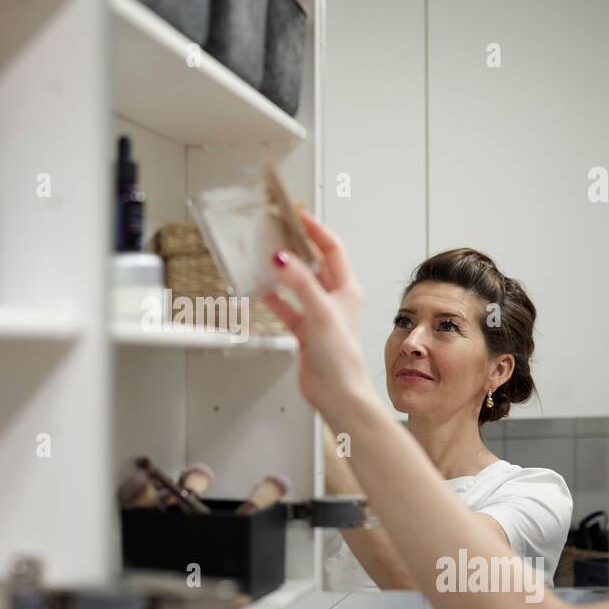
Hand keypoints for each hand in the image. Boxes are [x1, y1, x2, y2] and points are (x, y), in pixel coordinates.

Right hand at [261, 211, 375, 422]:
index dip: (315, 230)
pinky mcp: (305, 330)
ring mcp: (319, 314)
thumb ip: (299, 283)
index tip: (296, 215)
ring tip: (265, 258)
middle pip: (313, 263)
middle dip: (296, 247)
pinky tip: (262, 291)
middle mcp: (334, 298)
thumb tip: (283, 259)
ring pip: (297, 284)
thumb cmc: (341, 357)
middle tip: (277, 232)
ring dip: (283, 272)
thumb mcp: (320, 311)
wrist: (337, 392)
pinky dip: (274, 299)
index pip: (331, 248)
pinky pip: (287, 307)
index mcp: (346, 288)